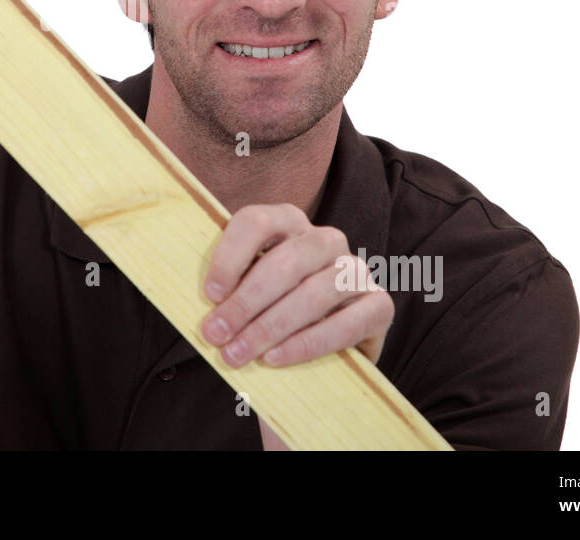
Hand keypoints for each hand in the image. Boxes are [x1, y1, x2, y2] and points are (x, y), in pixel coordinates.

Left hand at [201, 203, 393, 368]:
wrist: (319, 350)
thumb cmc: (272, 312)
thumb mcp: (249, 290)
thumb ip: (229, 286)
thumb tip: (199, 302)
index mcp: (288, 223)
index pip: (257, 221)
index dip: (231, 255)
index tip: (210, 294)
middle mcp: (326, 240)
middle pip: (286, 261)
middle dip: (246, 301)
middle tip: (215, 334)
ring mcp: (356, 271)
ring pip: (313, 293)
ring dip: (270, 326)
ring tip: (239, 353)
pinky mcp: (379, 305)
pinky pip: (346, 324)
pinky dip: (306, 344)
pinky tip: (276, 358)